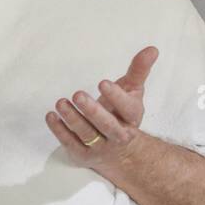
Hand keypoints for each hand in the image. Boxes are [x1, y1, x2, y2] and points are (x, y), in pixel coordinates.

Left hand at [45, 46, 157, 173]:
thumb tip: (152, 49)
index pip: (127, 108)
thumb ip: (138, 71)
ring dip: (73, 118)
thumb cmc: (123, 114)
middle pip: (107, 125)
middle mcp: (118, 135)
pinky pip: (71, 143)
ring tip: (61, 103)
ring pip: (86, 134)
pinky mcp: (83, 155)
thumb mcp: (132, 91)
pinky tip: (52, 116)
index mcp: (132, 117)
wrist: (121, 152)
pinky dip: (60, 131)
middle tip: (78, 94)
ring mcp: (100, 147)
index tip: (102, 83)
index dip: (116, 97)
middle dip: (92, 111)